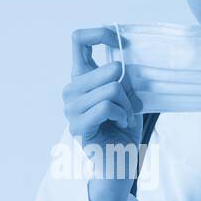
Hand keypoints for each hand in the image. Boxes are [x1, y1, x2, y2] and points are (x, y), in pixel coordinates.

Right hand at [63, 28, 144, 200]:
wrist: (120, 166)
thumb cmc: (124, 132)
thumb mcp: (128, 97)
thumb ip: (123, 78)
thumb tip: (123, 61)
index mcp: (82, 79)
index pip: (78, 41)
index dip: (98, 34)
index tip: (117, 40)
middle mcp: (71, 92)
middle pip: (106, 69)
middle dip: (127, 88)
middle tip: (129, 106)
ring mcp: (71, 109)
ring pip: (110, 89)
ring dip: (127, 105)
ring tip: (124, 118)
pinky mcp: (78, 126)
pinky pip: (107, 106)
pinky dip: (122, 115)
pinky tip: (121, 126)